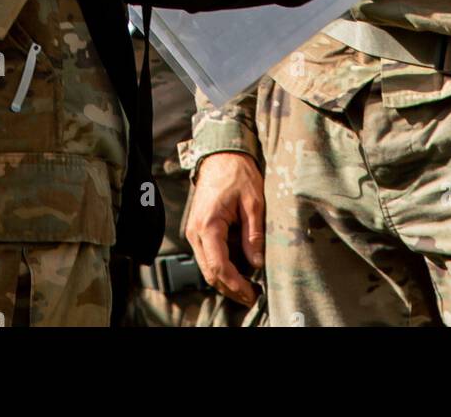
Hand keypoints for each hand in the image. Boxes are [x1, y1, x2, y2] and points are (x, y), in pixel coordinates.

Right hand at [185, 153, 264, 306]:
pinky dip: (222, 266)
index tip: (252, 294)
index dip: (235, 285)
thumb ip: (253, 234)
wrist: (221, 154)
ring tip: (249, 285)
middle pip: (210, 272)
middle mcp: (195, 231)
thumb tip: (256, 263)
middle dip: (230, 288)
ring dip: (226, 279)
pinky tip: (240, 268)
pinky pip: (208, 255)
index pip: (218, 266)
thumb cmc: (237, 173)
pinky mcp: (198, 228)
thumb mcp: (253, 202)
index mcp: (207, 225)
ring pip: (207, 266)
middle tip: (253, 295)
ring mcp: (194, 230)